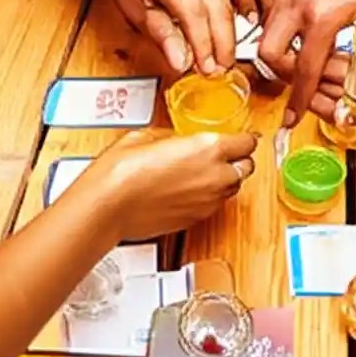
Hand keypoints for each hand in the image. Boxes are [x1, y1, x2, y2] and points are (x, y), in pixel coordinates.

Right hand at [82, 130, 257, 241]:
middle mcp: (215, 177)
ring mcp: (208, 201)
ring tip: (206, 172)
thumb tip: (176, 140)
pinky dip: (210, 196)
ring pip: (233, 189)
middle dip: (239, 160)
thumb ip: (173, 137)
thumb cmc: (122, 172)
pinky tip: (190, 190)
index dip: (244, 139)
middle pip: (247, 168)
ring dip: (226, 179)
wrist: (108, 207)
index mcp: (208, 148)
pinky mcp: (196, 219)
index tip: (240, 137)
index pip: (247, 143)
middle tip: (226, 153)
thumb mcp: (147, 136)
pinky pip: (215, 205)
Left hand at [92, 0, 234, 74]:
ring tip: (219, 59)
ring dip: (225, 34)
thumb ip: (161, 34)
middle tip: (219, 70)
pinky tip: (218, 36)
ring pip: (226, 2)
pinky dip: (223, 17)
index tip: (207, 69)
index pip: (194, 13)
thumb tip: (181, 62)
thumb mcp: (132, 9)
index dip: (204, 45)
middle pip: (217, 8)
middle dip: (222, 44)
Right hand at [259, 0, 355, 124]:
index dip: (299, 98)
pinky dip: (285, 32)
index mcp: (321, 15)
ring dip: (282, 53)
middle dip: (280, 75)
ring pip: (269, 32)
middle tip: (299, 86)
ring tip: (305, 64)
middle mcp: (298, 0)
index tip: (293, 115)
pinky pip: (277, 14)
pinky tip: (308, 37)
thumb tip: (348, 78)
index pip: (303, 69)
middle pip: (268, 53)